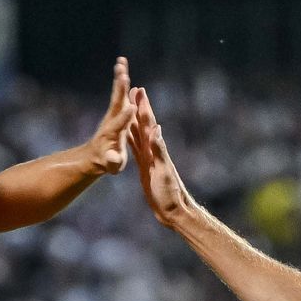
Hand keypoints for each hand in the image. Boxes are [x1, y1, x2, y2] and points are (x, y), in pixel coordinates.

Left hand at [80, 57, 134, 175]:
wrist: (95, 154)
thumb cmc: (107, 162)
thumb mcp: (111, 165)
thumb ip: (112, 161)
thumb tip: (111, 158)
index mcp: (113, 133)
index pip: (120, 124)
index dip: (125, 117)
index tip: (131, 107)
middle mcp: (112, 119)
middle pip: (117, 102)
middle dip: (120, 90)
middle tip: (123, 74)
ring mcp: (113, 113)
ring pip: (118, 93)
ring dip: (120, 77)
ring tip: (121, 61)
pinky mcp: (116, 109)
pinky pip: (120, 91)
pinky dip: (121, 78)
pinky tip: (123, 66)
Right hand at [128, 87, 193, 226]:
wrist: (172, 210)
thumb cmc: (170, 193)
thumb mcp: (163, 171)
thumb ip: (159, 151)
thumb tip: (156, 130)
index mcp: (156, 150)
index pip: (149, 124)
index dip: (143, 108)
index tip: (139, 91)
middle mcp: (153, 151)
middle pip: (144, 124)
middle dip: (138, 107)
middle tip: (133, 90)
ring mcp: (149, 158)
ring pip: (139, 134)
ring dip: (134, 120)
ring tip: (129, 106)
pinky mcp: (145, 167)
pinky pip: (136, 149)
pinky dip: (131, 140)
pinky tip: (128, 135)